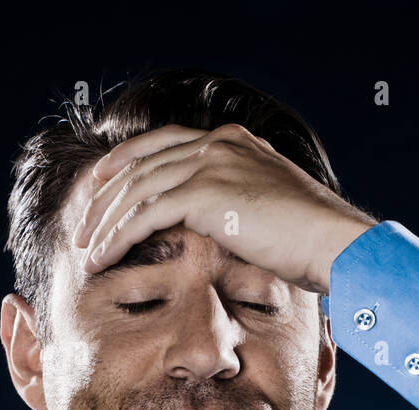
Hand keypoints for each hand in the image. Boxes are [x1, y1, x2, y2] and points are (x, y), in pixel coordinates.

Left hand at [72, 123, 376, 294]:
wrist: (335, 243)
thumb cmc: (313, 240)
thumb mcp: (270, 208)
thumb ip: (237, 203)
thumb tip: (218, 223)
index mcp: (232, 141)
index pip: (163, 143)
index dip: (125, 162)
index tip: (101, 185)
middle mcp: (218, 145)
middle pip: (140, 165)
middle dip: (104, 198)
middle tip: (83, 228)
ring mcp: (211, 164)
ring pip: (136, 190)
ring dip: (104, 223)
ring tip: (85, 251)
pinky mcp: (205, 194)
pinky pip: (144, 215)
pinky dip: (117, 238)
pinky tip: (102, 258)